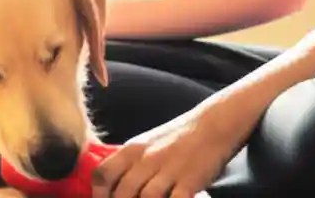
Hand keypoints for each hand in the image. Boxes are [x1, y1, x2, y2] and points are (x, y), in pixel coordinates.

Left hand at [91, 88, 265, 197]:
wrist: (214, 124)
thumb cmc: (179, 138)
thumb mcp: (147, 144)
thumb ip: (129, 163)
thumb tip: (111, 187)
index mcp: (133, 150)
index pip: (103, 174)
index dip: (99, 195)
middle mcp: (148, 159)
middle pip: (123, 192)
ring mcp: (169, 169)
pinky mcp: (190, 180)